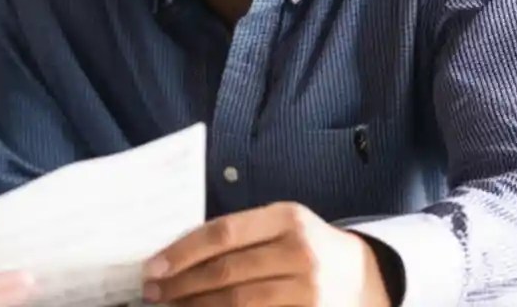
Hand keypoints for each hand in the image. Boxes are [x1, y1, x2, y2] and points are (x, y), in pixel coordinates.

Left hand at [140, 202, 390, 305]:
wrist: (364, 277)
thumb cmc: (305, 247)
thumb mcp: (280, 226)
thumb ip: (237, 236)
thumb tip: (174, 256)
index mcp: (286, 218)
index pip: (221, 234)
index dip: (181, 252)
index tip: (152, 268)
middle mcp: (300, 253)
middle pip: (226, 272)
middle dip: (181, 285)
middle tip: (152, 294)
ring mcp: (309, 290)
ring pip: (238, 303)